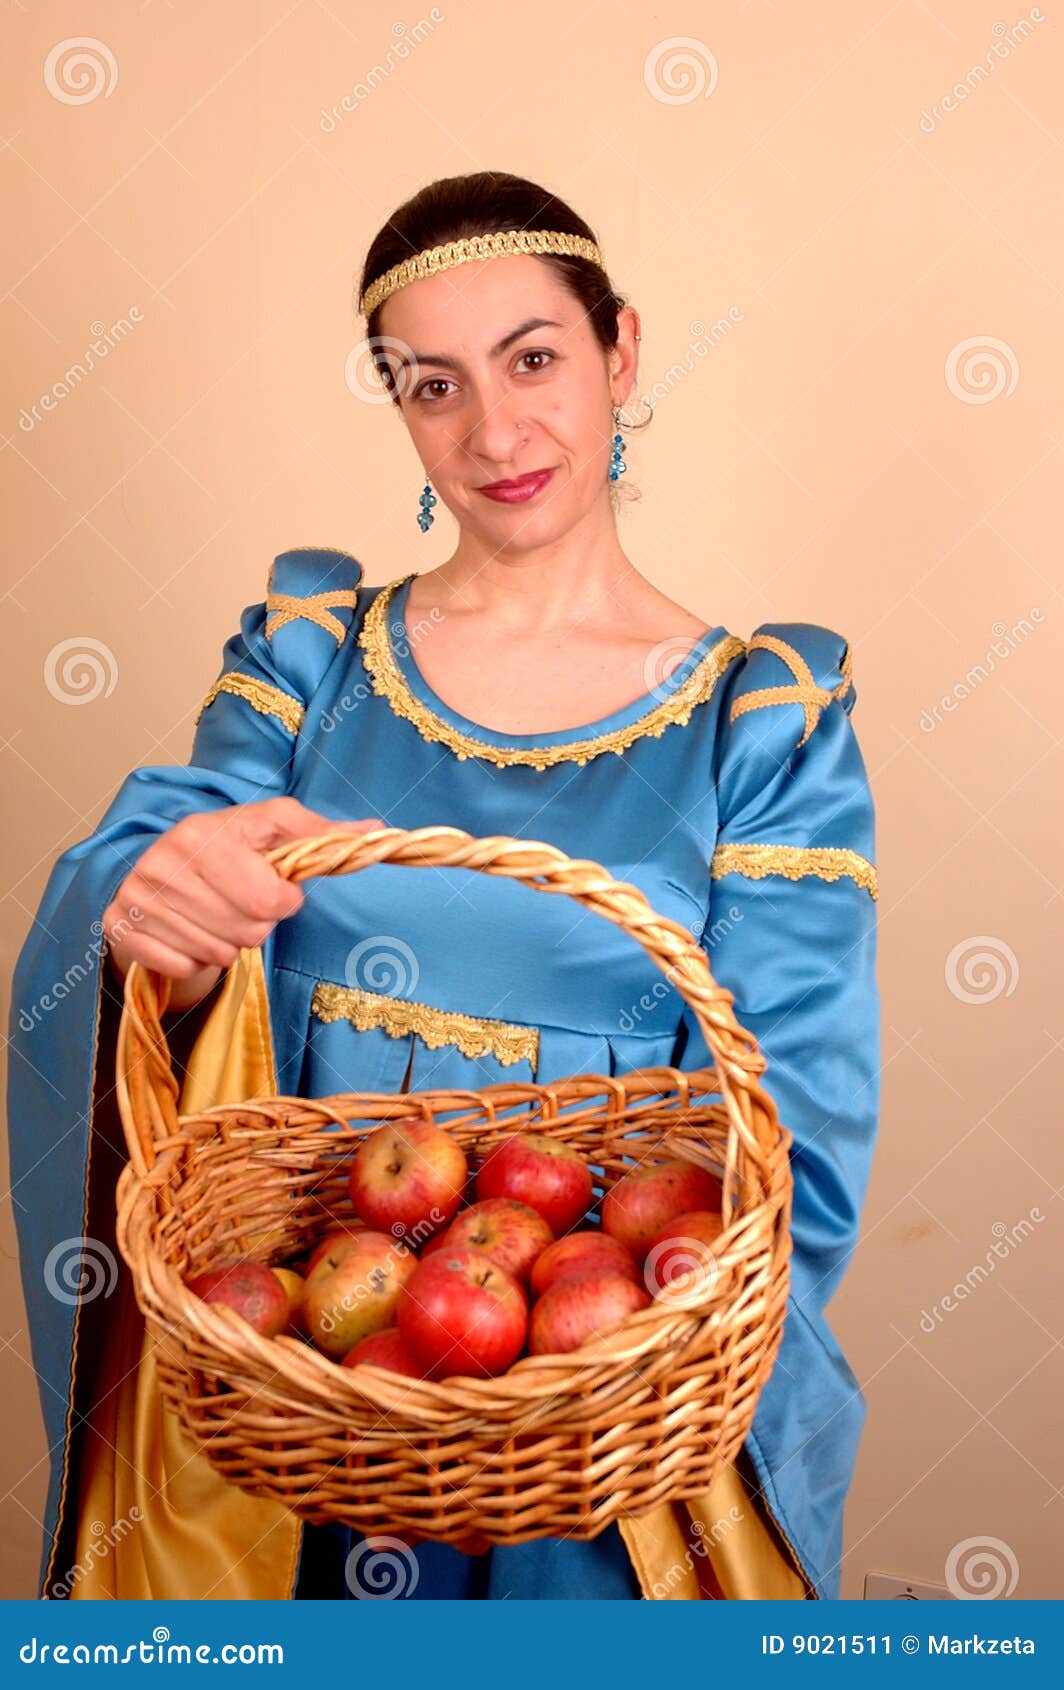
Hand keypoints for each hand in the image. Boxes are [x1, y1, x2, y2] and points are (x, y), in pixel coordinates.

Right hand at [102, 798, 382, 1009]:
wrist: (160, 876)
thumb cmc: (228, 853)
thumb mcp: (272, 832)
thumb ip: (320, 834)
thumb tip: (376, 830)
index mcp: (204, 831)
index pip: (269, 898)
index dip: (284, 901)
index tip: (275, 890)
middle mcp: (164, 860)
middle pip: (247, 930)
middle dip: (256, 925)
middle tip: (242, 906)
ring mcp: (137, 895)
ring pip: (216, 952)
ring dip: (228, 943)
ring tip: (217, 918)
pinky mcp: (119, 927)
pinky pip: (182, 967)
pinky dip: (195, 960)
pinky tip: (191, 934)